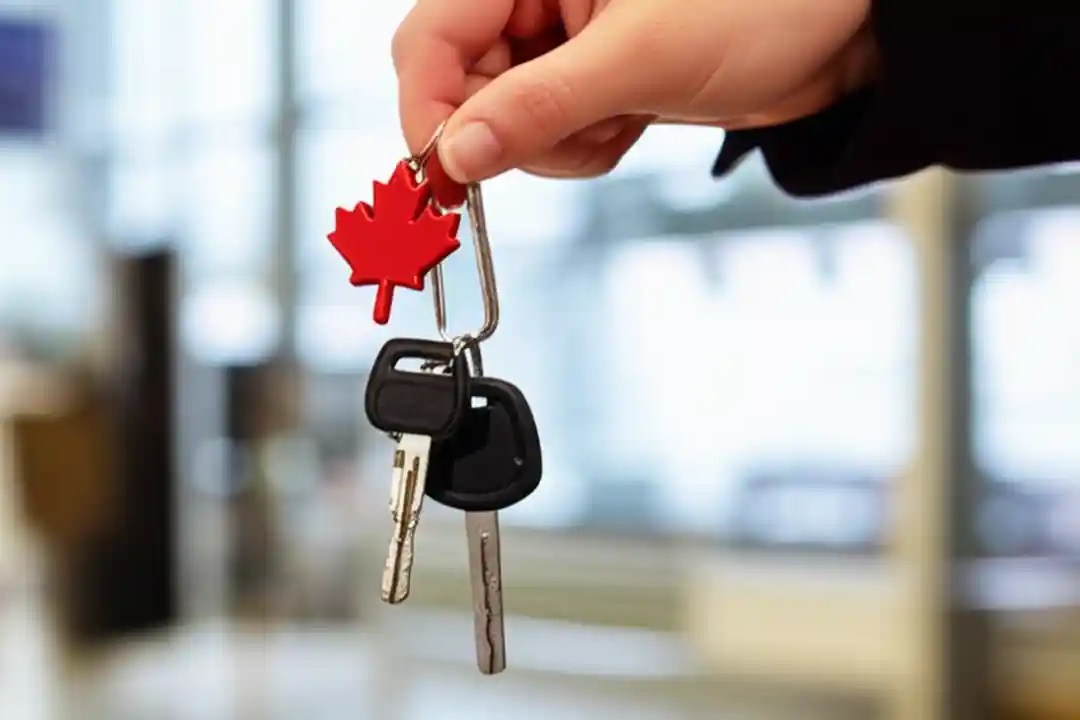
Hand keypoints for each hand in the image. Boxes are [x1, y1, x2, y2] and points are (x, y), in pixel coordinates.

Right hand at [393, 0, 877, 182]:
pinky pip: (546, 133)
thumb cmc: (766, 3)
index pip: (433, 39)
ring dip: (553, 144)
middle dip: (506, 130)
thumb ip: (540, 105)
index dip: (429, 110)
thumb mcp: (643, 57)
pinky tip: (630, 123)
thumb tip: (457, 154)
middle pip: (460, 84)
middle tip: (569, 140)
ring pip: (501, 119)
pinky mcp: (588, 78)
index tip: (445, 173)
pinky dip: (581, 147)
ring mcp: (561, 40)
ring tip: (619, 121)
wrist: (844, 33)